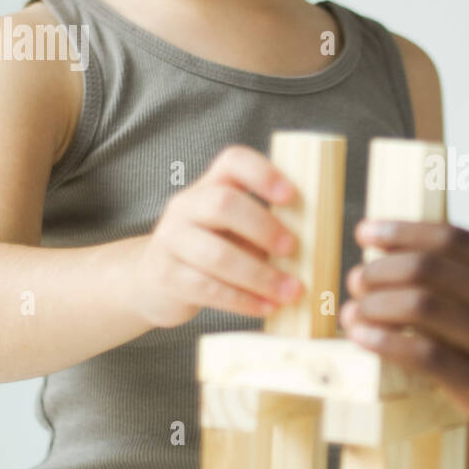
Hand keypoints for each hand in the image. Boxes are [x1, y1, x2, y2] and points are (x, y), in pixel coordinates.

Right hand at [128, 144, 305, 328]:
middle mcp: (186, 206)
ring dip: (260, 275)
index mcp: (210, 186)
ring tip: (290, 291)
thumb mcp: (232, 229)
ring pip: (215, 254)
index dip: (263, 173)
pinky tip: (267, 308)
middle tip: (293, 248)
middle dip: (263, 226)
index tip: (291, 195)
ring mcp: (171, 240)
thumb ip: (263, 228)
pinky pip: (207, 288)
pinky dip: (242, 301)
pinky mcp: (166, 276)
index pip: (233, 161)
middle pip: (222, 203)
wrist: (152, 280)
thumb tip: (316, 245)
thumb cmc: (210, 251)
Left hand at [339, 220, 468, 468]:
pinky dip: (385, 341)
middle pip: (430, 267)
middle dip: (381, 268)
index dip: (401, 230)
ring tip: (352, 310)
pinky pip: (426, 355)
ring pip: (421, 305)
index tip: (366, 231)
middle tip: (357, 278)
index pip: (452, 237)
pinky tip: (362, 338)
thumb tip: (414, 267)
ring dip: (375, 304)